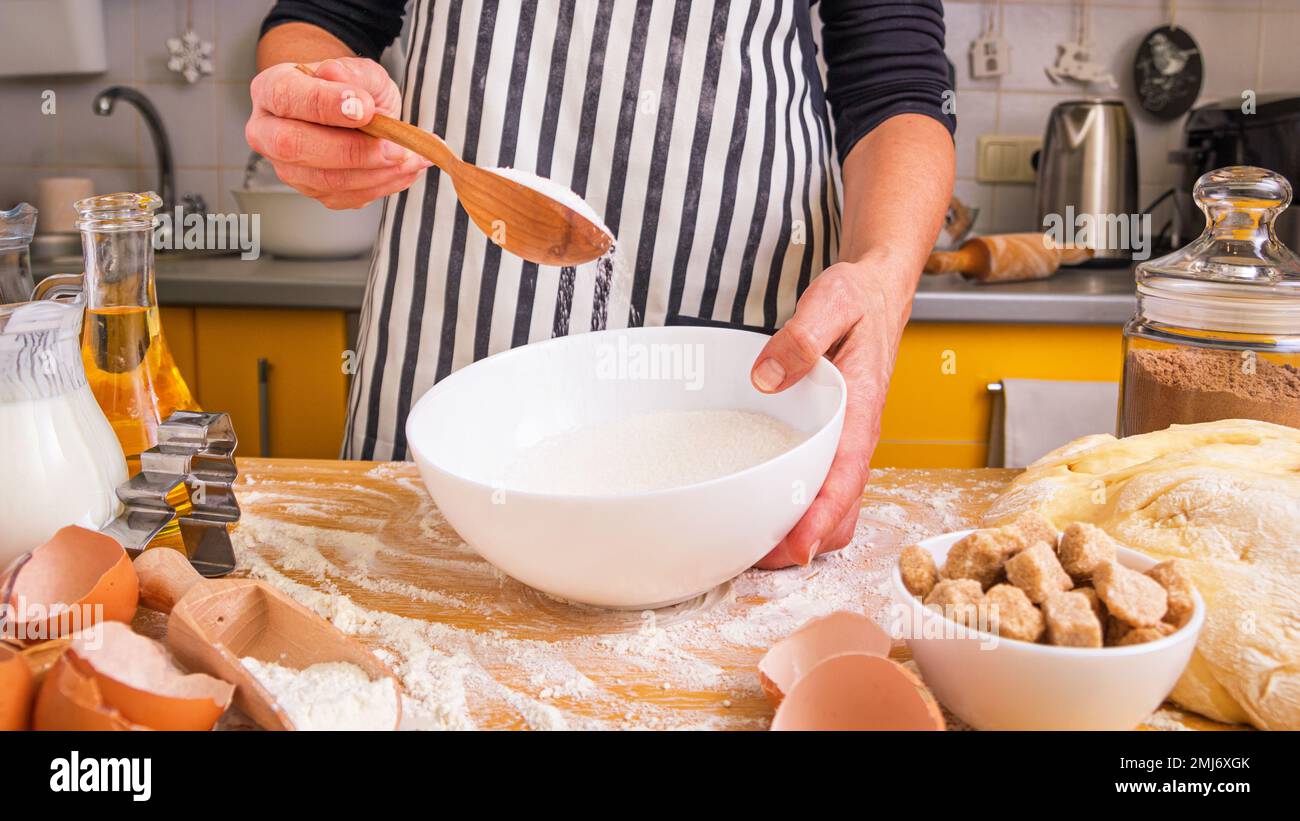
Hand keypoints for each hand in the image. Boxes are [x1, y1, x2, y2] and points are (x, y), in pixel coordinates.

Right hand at [245, 58, 429, 209]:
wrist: (352, 111)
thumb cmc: (350, 89)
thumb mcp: (359, 71)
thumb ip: (352, 71)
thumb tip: (337, 76)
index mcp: (271, 90)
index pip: (287, 98)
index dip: (325, 105)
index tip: (365, 108)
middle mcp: (268, 132)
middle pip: (294, 146)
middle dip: (352, 150)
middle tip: (395, 147)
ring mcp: (288, 167)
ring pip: (324, 179)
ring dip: (376, 173)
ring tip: (412, 159)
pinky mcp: (313, 190)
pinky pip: (345, 196)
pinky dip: (382, 186)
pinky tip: (404, 171)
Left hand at [750, 257, 906, 568]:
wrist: (880, 293)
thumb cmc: (858, 300)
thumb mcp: (832, 301)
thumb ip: (802, 337)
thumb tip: (767, 378)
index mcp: (860, 408)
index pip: (845, 476)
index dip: (820, 518)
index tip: (794, 548)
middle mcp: (858, 435)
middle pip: (842, 511)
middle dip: (805, 543)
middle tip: (755, 558)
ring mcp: (848, 442)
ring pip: (836, 508)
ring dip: (803, 535)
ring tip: (754, 548)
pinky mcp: (836, 440)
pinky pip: (826, 489)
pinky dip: (803, 513)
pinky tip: (766, 512)